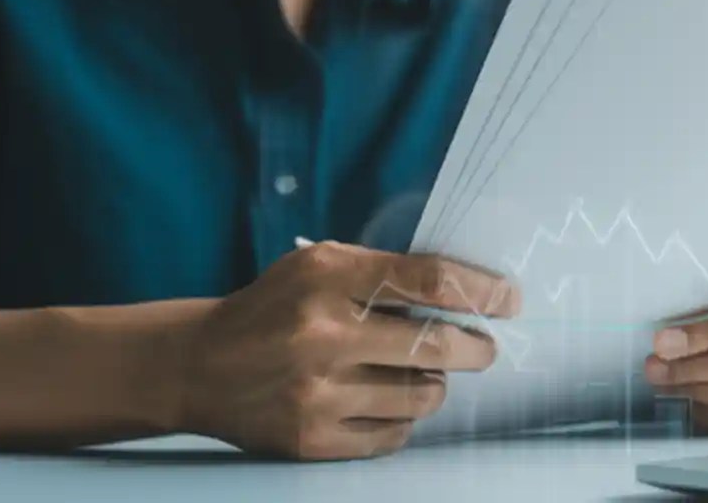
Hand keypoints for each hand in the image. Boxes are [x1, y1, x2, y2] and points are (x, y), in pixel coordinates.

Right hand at [176, 241, 520, 459]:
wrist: (198, 365)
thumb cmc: (275, 306)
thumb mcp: (320, 265)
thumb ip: (384, 271)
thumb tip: (466, 290)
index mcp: (327, 279)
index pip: (427, 279)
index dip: (479, 290)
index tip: (509, 300)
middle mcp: (322, 335)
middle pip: (434, 345)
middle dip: (474, 348)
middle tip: (482, 347)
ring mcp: (316, 394)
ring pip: (421, 395)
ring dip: (435, 383)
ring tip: (422, 372)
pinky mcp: (310, 440)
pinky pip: (394, 435)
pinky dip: (403, 417)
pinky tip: (387, 401)